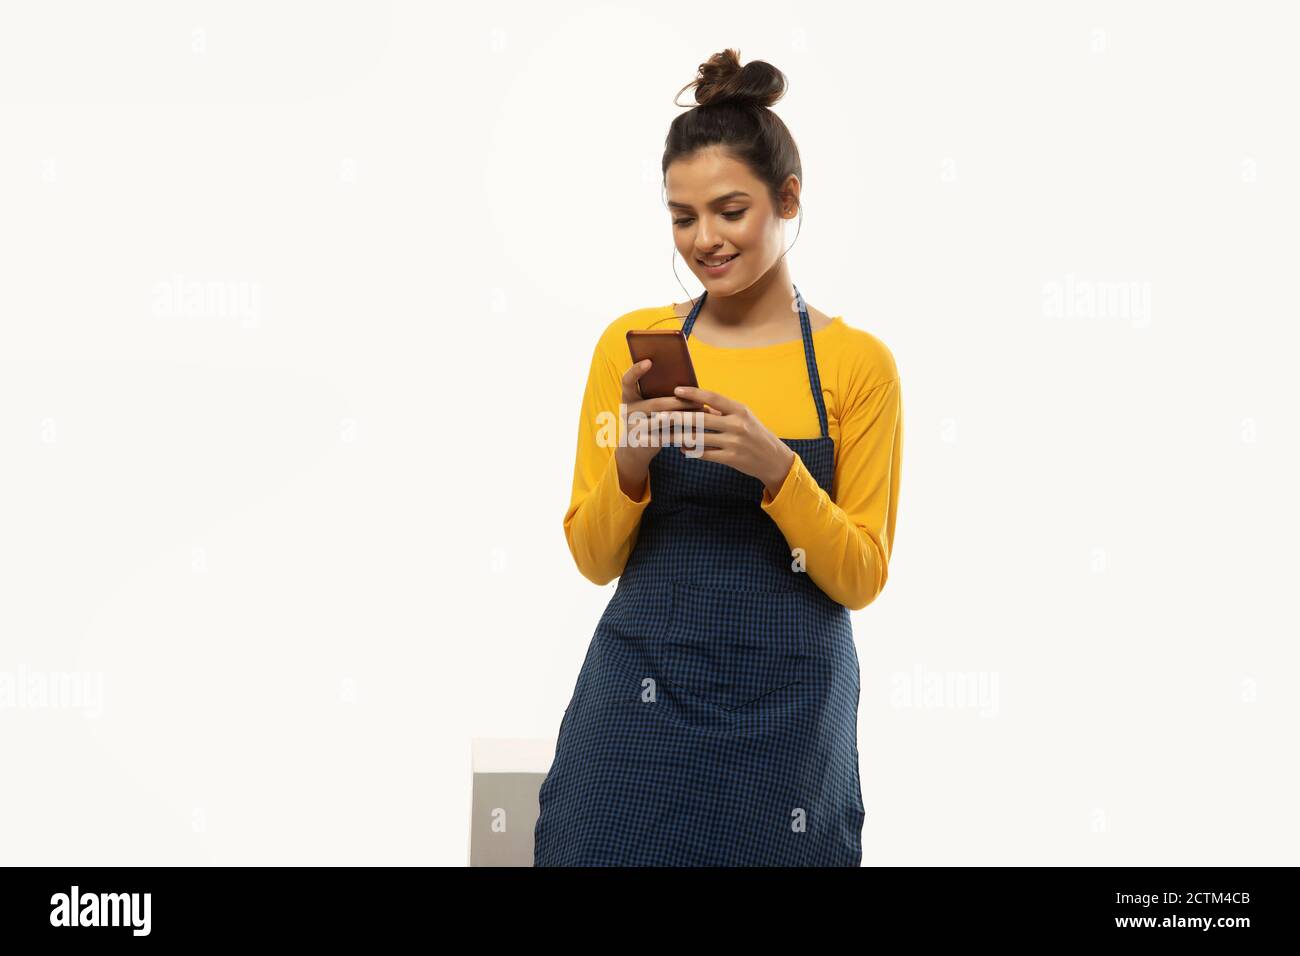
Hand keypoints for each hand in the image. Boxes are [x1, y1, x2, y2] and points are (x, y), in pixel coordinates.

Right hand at [612, 360, 704, 497]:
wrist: (633, 450)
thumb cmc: (646, 421)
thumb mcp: (646, 407)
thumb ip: (659, 394)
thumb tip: (691, 385)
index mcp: (628, 398)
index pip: (627, 381)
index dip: (636, 370)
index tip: (649, 361)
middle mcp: (628, 411)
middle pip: (656, 404)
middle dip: (680, 402)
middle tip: (699, 400)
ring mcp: (634, 428)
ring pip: (663, 420)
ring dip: (686, 416)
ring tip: (703, 412)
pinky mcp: (643, 442)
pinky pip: (667, 436)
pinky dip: (683, 432)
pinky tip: (697, 429)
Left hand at [670, 386, 795, 496]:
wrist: (773, 458)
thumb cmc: (755, 433)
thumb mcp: (744, 417)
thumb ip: (723, 410)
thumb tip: (698, 402)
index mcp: (739, 410)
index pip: (713, 398)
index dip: (693, 394)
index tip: (676, 390)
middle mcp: (737, 424)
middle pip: (701, 419)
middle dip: (678, 417)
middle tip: (659, 415)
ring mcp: (734, 442)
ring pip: (699, 438)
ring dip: (679, 437)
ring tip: (664, 434)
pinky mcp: (731, 458)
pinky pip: (706, 454)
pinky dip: (692, 451)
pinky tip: (682, 449)